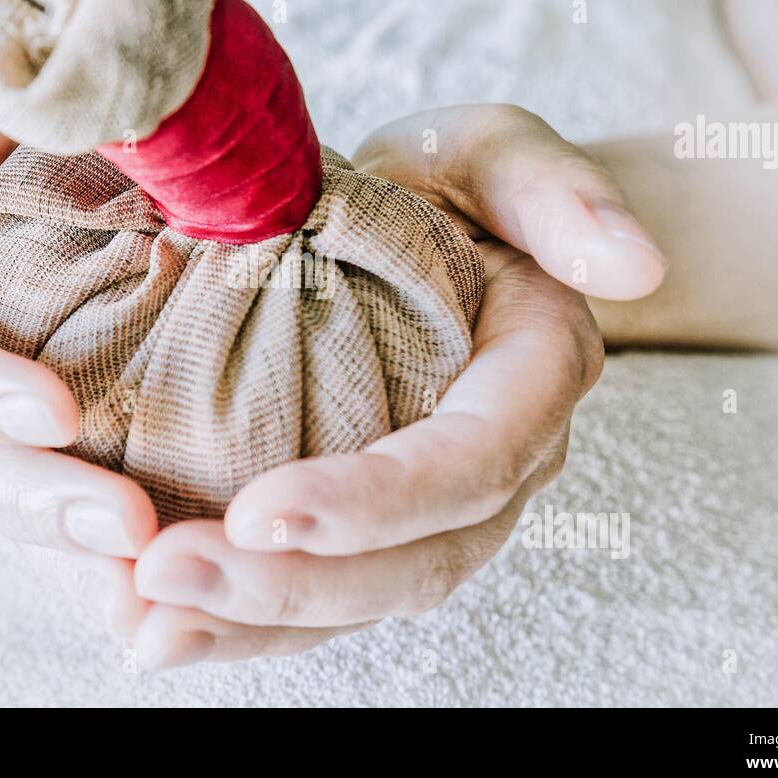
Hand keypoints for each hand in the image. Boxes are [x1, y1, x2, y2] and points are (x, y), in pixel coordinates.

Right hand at [0, 96, 159, 642]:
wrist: (144, 166)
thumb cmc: (82, 133)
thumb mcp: (33, 113)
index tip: (56, 413)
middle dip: (39, 501)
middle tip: (126, 525)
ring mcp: (44, 419)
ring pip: (31, 503)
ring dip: (83, 551)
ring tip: (157, 574)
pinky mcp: (110, 446)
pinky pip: (101, 509)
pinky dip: (124, 562)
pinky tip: (175, 591)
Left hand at [129, 104, 665, 664]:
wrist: (424, 221)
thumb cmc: (456, 183)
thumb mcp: (496, 153)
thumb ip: (561, 194)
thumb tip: (634, 264)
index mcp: (528, 383)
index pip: (468, 466)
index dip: (375, 502)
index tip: (261, 510)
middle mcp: (488, 472)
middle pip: (407, 565)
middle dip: (286, 586)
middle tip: (165, 572)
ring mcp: (428, 513)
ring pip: (354, 602)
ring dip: (248, 624)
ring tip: (143, 621)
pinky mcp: (366, 526)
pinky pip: (313, 593)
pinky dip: (236, 616)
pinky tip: (151, 618)